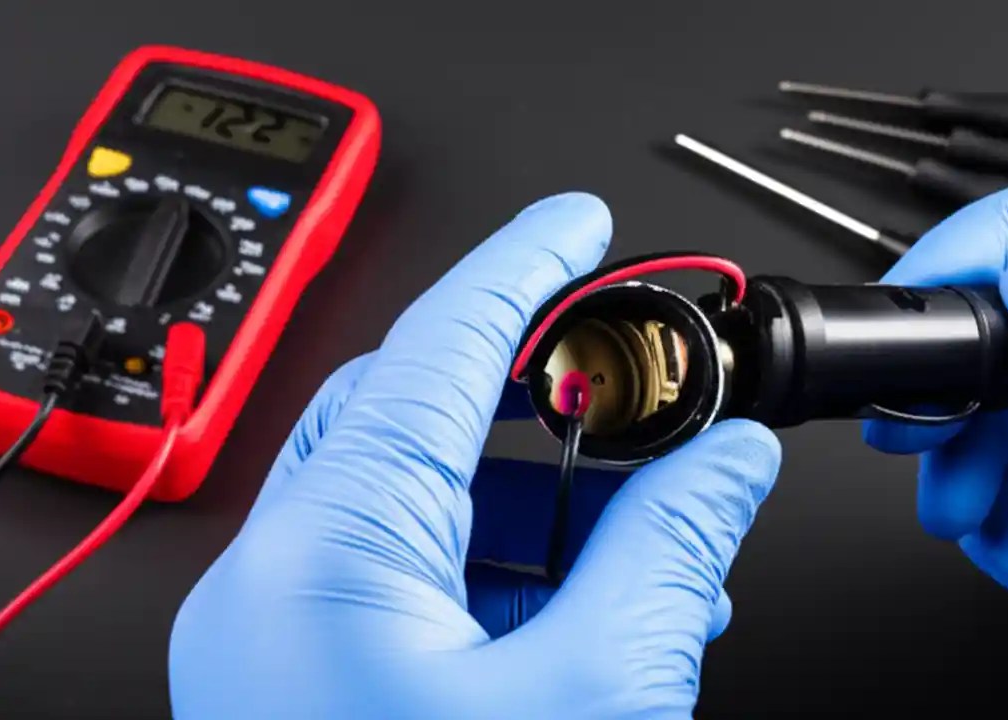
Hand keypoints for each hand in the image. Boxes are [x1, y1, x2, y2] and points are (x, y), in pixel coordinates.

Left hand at [167, 193, 780, 718]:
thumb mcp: (599, 700)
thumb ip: (667, 554)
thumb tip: (727, 461)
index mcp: (325, 562)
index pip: (435, 349)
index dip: (524, 268)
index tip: (582, 224)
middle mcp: (281, 585)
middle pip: (423, 423)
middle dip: (548, 414)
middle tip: (644, 411)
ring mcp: (289, 638)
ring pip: (426, 507)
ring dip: (546, 514)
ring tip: (657, 551)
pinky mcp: (316, 683)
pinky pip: (414, 581)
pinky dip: (511, 578)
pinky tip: (601, 612)